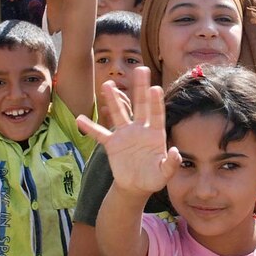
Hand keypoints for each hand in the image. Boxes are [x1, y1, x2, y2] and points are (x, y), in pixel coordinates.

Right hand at [76, 67, 181, 198]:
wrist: (136, 186)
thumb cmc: (153, 178)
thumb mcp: (163, 174)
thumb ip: (170, 164)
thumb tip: (175, 152)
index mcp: (155, 134)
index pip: (156, 115)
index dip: (156, 102)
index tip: (155, 88)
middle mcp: (140, 129)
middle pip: (140, 105)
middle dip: (140, 88)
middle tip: (140, 69)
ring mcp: (125, 134)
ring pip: (119, 113)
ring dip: (113, 100)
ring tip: (107, 84)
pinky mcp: (112, 144)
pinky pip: (100, 134)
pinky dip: (90, 128)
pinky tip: (79, 119)